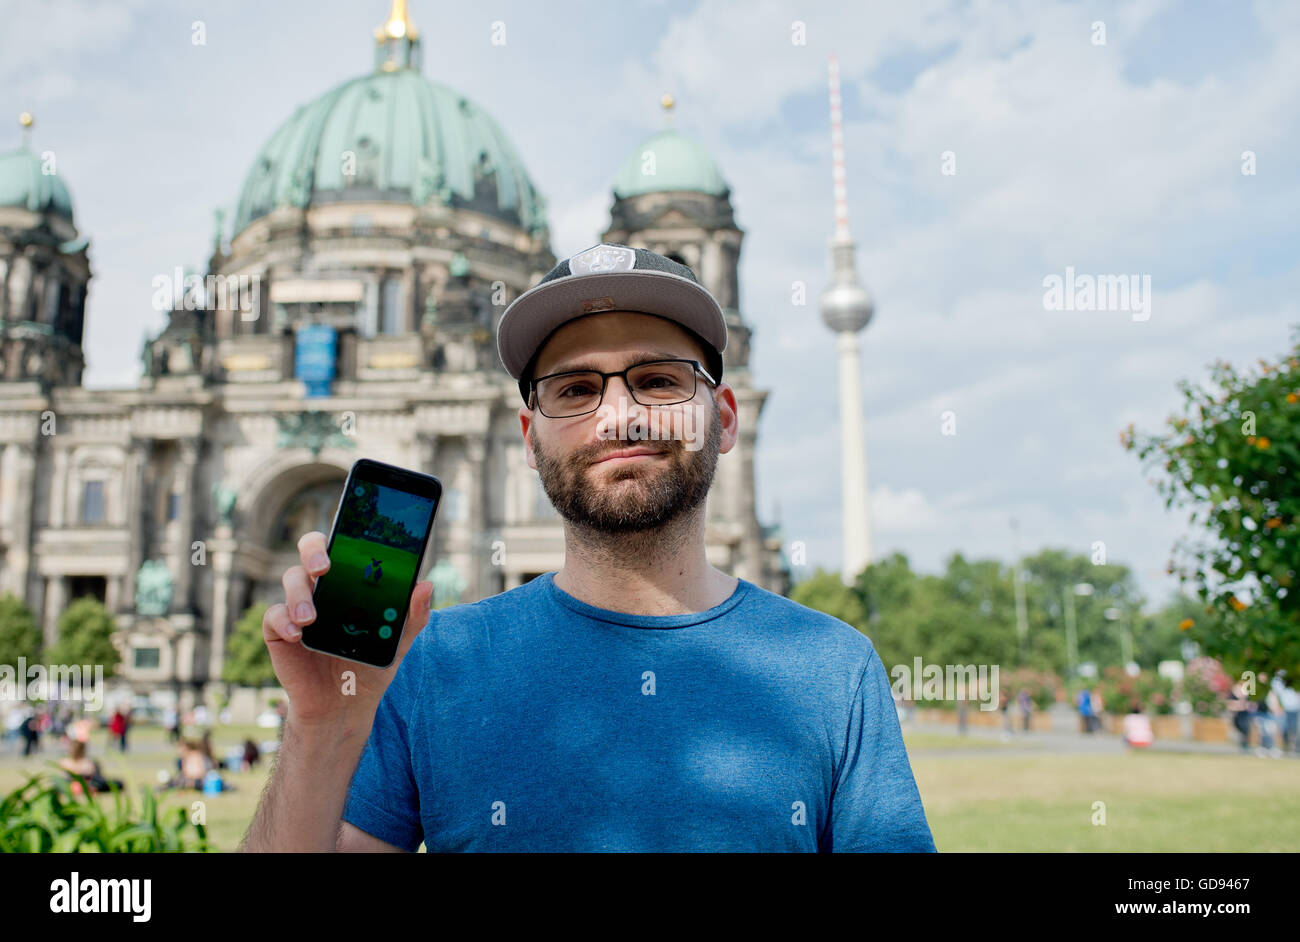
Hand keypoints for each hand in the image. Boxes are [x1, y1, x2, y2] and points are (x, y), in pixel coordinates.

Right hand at [261, 531, 433, 727]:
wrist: (345, 704)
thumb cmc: (371, 665)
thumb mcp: (398, 642)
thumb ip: (413, 615)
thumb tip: (426, 584)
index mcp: (349, 582)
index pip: (343, 545)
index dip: (343, 532)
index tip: (351, 533)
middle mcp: (321, 587)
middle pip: (309, 550)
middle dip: (313, 550)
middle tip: (323, 568)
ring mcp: (298, 606)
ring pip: (291, 579)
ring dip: (300, 594)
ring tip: (311, 617)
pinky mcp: (280, 630)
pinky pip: (274, 615)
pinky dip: (284, 621)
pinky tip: (299, 635)